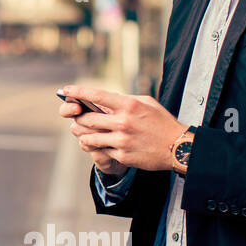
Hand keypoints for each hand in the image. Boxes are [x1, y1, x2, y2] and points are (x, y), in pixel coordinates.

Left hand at [59, 85, 185, 172]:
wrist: (178, 147)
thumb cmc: (162, 122)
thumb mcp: (146, 103)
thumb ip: (125, 99)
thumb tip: (106, 98)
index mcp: (128, 105)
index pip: (96, 96)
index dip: (78, 92)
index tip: (66, 90)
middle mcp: (123, 122)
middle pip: (88, 119)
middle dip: (78, 118)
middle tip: (75, 117)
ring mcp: (122, 140)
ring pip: (90, 137)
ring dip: (83, 135)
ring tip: (81, 133)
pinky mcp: (123, 156)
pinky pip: (102, 150)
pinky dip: (99, 147)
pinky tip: (101, 145)